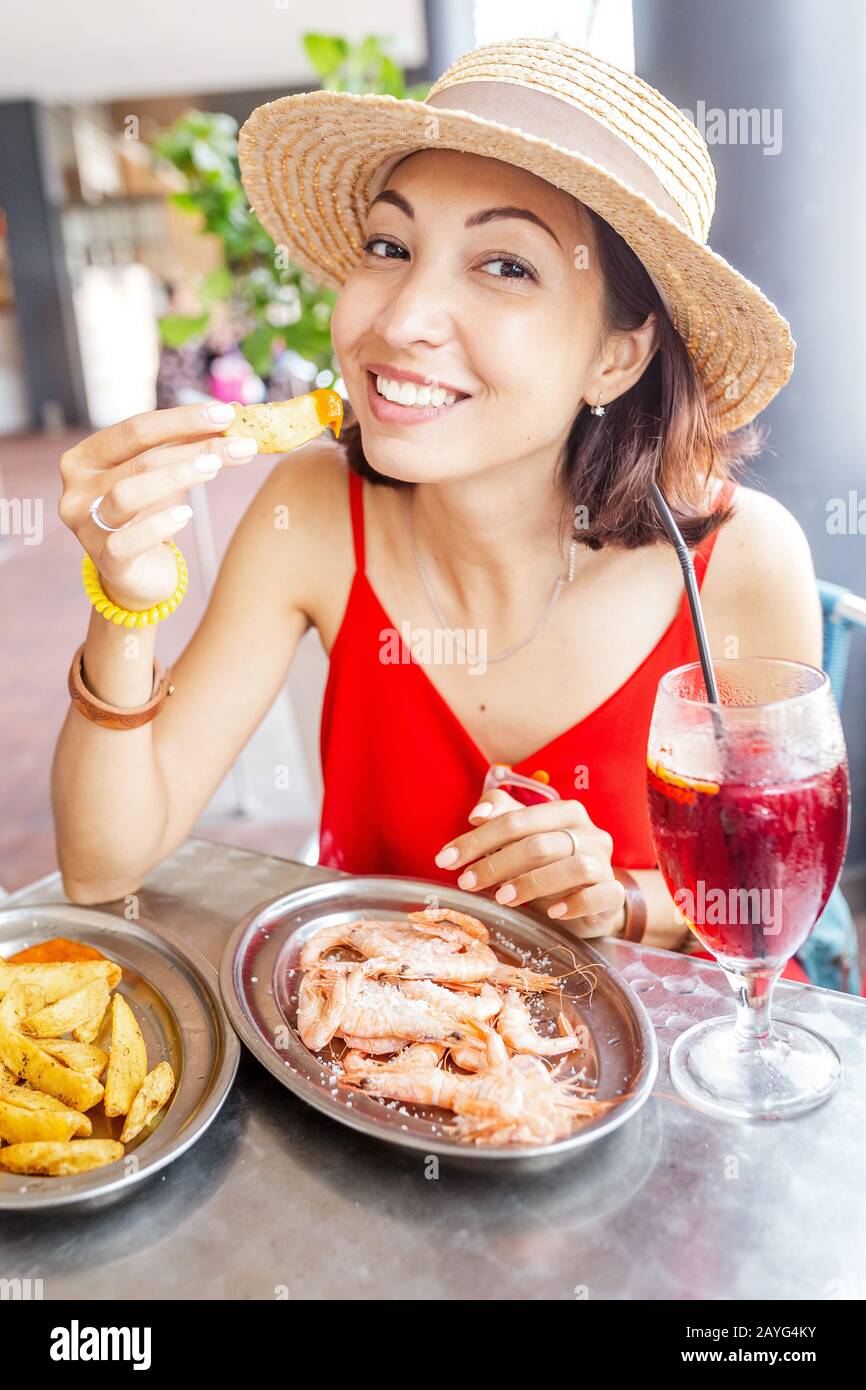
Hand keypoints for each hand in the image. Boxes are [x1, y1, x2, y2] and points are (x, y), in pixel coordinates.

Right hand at [58, 402, 257, 608]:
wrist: (137, 575)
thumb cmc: (148, 517)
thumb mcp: (164, 478)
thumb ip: (185, 450)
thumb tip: (230, 424)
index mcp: (86, 458)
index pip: (135, 428)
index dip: (181, 419)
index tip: (224, 413)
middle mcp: (78, 489)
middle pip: (139, 460)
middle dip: (193, 448)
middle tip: (238, 444)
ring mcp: (85, 526)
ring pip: (128, 495)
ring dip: (177, 477)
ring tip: (214, 468)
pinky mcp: (104, 561)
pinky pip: (127, 541)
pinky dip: (158, 526)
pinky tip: (185, 516)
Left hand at [434, 788, 626, 938]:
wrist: (594, 898)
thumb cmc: (550, 864)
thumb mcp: (524, 839)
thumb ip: (503, 819)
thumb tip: (478, 813)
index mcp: (564, 812)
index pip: (516, 819)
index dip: (478, 838)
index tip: (446, 859)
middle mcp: (589, 832)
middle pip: (540, 843)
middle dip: (497, 863)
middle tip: (467, 882)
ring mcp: (605, 862)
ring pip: (573, 866)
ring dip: (532, 882)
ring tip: (502, 898)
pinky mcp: (614, 893)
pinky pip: (601, 894)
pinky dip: (575, 903)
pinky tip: (551, 912)